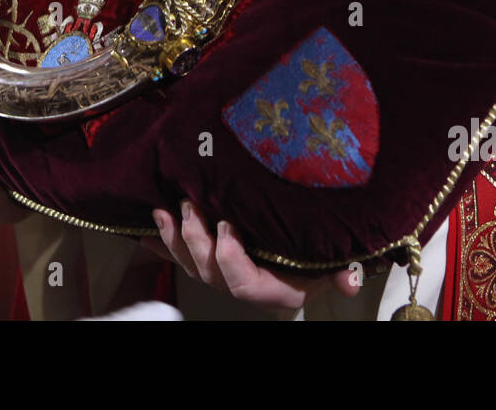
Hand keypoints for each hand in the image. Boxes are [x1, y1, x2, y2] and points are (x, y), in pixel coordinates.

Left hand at [141, 201, 359, 312]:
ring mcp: (220, 273)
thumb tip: (351, 281)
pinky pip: (178, 257)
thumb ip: (340, 271)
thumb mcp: (332, 263)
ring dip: (174, 238)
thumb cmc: (318, 257)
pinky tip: (145, 229)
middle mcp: (240, 284)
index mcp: (270, 289)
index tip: (228, 226)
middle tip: (191, 206)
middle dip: (195, 239)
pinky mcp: (207, 260)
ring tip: (164, 211)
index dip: (229, 257)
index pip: (241, 283)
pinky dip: (161, 243)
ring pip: (189, 264)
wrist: (305, 258)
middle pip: (208, 272)